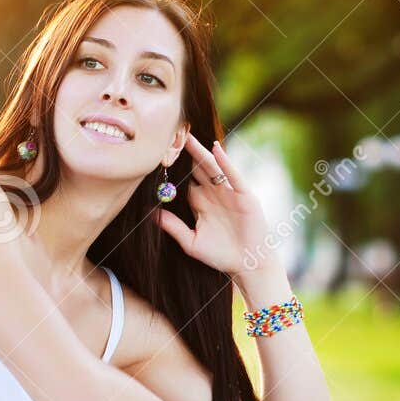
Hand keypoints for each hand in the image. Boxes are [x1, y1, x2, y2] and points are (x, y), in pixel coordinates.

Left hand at [153, 136, 271, 276]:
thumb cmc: (221, 256)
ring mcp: (229, 193)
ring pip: (212, 168)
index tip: (155, 156)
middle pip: (195, 169)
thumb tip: (151, 215)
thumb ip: (173, 227)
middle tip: (168, 135)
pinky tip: (216, 150)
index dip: (171, 170)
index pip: (182, 182)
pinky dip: (226, 162)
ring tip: (187, 136)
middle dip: (184, 154)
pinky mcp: (244, 195)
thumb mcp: (191, 242)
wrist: (248, 264)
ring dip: (200, 152)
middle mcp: (213, 194)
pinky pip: (233, 176)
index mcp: (200, 203)